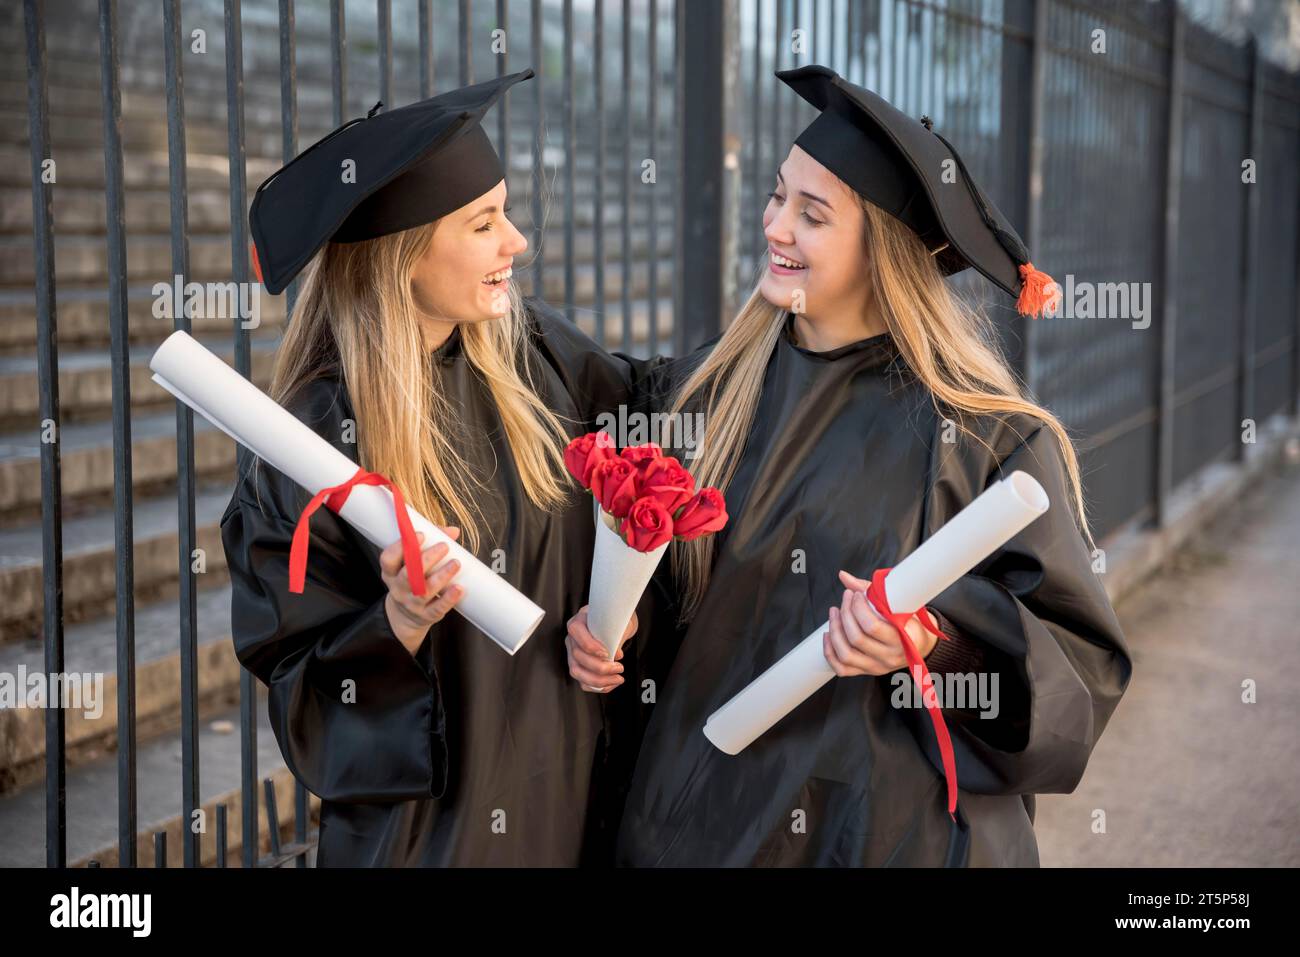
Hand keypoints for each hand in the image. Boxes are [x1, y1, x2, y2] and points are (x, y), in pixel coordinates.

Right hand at [382, 527, 465, 656]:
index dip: (401, 547)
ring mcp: (411, 603)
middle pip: (408, 575)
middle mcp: (398, 588)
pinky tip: (459, 589)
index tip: (420, 534)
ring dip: (441, 576)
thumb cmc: (412, 580)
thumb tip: (453, 531)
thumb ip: (430, 543)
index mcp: (391, 572)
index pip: (388, 559)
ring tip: (455, 563)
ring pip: (424, 591)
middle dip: (427, 559)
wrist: (406, 616)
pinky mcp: (425, 615)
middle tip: (444, 546)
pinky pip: (437, 608)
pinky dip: (449, 599)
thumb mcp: (412, 563)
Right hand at [565, 605, 636, 692]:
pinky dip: (597, 686)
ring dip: (598, 680)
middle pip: (577, 656)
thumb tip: (616, 654)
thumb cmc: (616, 620)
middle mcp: (572, 637)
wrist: (616, 623)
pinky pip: (582, 681)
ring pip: (576, 671)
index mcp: (579, 620)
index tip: (607, 653)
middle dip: (599, 667)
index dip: (590, 645)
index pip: (576, 631)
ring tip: (617, 678)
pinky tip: (611, 683)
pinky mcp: (578, 666)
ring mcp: (572, 653)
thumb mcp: (619, 620)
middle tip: (619, 668)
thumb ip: (617, 634)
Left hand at [823, 569, 938, 676]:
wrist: (919, 643)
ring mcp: (876, 667)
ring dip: (835, 631)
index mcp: (902, 640)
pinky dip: (830, 653)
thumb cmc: (908, 620)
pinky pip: (842, 669)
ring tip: (834, 613)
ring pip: (846, 655)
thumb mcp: (896, 604)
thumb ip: (870, 589)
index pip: (871, 627)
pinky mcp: (866, 671)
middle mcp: (888, 657)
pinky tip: (828, 635)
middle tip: (846, 598)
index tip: (856, 594)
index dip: (858, 608)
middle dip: (845, 614)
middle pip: (856, 639)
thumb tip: (843, 576)